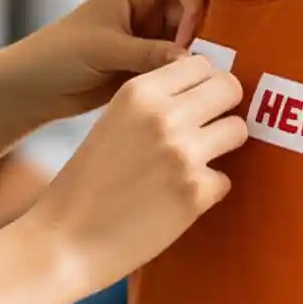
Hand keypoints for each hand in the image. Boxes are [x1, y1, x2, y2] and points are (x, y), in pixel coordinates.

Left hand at [16, 0, 205, 119]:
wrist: (40, 85)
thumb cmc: (62, 54)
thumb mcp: (105, 49)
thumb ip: (149, 53)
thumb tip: (192, 61)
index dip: (196, 10)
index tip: (186, 43)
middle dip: (217, 20)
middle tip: (225, 48)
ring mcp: (159, 26)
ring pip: (203, 29)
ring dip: (212, 46)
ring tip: (217, 70)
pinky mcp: (160, 54)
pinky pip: (192, 54)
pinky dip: (201, 65)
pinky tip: (208, 81)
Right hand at [25, 54, 245, 295]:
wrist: (64, 240)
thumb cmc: (84, 185)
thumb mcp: (111, 124)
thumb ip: (151, 106)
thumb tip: (202, 95)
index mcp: (137, 93)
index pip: (200, 64)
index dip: (203, 83)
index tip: (198, 101)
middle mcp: (163, 115)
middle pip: (228, 88)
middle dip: (223, 107)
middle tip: (207, 128)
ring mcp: (183, 153)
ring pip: (237, 129)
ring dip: (221, 146)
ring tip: (190, 164)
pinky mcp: (196, 192)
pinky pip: (225, 179)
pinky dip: (206, 191)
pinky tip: (174, 200)